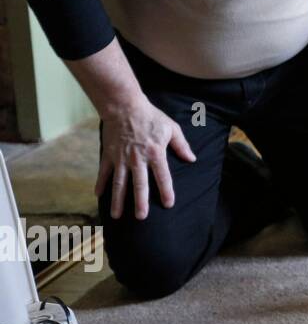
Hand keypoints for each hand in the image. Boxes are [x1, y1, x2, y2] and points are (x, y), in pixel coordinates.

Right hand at [96, 96, 195, 220]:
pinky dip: (101, 184)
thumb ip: (181, 145)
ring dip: (118, 200)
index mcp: (155, 153)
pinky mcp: (109, 155)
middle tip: (141, 217)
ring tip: (117, 216)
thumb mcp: (171, 128)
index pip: (163, 176)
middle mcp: (138, 159)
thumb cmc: (151, 117)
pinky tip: (98, 195)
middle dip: (140, 202)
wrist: (124, 106)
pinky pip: (104, 172)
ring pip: (119, 183)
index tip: (168, 204)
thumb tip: (192, 159)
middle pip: (139, 184)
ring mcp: (121, 158)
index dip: (166, 191)